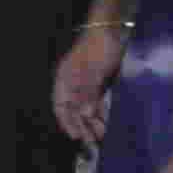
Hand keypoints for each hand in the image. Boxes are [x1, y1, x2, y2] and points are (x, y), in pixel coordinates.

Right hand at [51, 14, 128, 146]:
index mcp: (65, 80)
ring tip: (100, 137)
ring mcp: (86, 84)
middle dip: (81, 126)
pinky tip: (105, 123)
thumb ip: (88, 92)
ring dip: (92, 122)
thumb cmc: (98, 49)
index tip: (76, 136)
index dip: (66, 122)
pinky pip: (97, 102)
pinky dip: (101, 113)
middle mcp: (73, 84)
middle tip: (92, 143)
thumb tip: (85, 114)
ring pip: (86, 107)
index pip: (61, 106)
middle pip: (74, 109)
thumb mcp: (93, 71)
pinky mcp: (100, 82)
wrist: (111, 30)